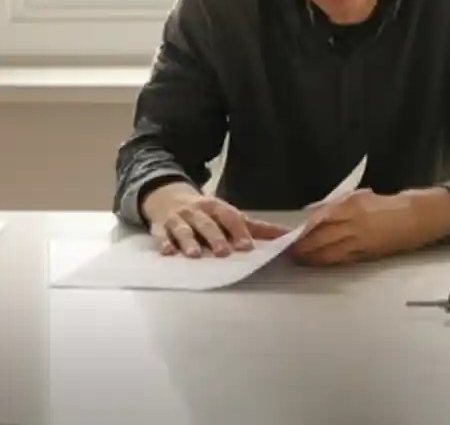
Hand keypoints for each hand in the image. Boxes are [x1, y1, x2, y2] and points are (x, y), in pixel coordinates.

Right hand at [142, 181, 290, 257]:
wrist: (166, 195)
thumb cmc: (205, 211)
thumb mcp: (228, 214)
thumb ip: (255, 227)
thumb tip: (287, 234)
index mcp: (216, 207)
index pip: (230, 217)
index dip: (239, 231)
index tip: (247, 246)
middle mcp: (197, 211)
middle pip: (207, 223)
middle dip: (215, 237)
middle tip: (223, 253)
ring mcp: (178, 218)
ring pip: (184, 229)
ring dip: (190, 241)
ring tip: (195, 255)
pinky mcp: (161, 227)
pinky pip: (162, 235)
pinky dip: (165, 243)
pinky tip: (168, 252)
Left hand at [290, 187, 449, 266]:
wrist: (412, 217)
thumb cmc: (383, 204)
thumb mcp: (358, 196)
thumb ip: (334, 204)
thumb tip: (310, 212)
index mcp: (351, 205)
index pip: (321, 218)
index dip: (305, 229)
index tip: (292, 234)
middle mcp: (354, 223)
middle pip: (322, 237)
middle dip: (304, 246)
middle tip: (290, 251)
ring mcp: (361, 240)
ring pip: (330, 252)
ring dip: (312, 257)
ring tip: (300, 260)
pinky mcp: (367, 254)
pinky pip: (343, 259)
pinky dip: (328, 261)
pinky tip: (318, 262)